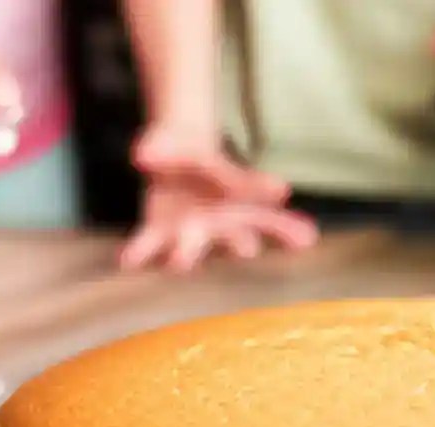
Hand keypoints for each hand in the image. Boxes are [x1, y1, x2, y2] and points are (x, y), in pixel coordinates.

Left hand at [121, 132, 317, 271]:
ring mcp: (185, 235)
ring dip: (184, 255)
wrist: (173, 156)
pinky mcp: (155, 232)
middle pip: (232, 242)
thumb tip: (282, 190)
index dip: (286, 230)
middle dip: (237, 245)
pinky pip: (145, 246)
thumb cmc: (206, 167)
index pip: (269, 222)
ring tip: (180, 261)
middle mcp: (217, 232)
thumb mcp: (225, 168)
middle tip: (247, 250)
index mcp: (240, 214)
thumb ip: (249, 182)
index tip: (307, 238)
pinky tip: (127, 262)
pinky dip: (137, 253)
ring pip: (188, 250)